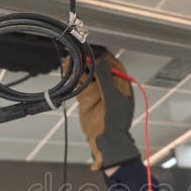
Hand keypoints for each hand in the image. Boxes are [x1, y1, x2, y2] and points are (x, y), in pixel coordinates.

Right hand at [74, 50, 139, 169]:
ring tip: (73, 57)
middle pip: (99, 68)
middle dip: (90, 60)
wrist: (106, 140)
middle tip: (81, 51)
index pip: (114, 65)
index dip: (105, 56)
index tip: (96, 50)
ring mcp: (97, 93)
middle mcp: (109, 87)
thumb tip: (101, 60)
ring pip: (87, 75)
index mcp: (122, 85)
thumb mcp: (113, 96)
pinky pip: (79, 85)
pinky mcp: (86, 99)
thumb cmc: (116, 121)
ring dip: (80, 66)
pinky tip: (68, 69)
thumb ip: (106, 77)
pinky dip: (73, 77)